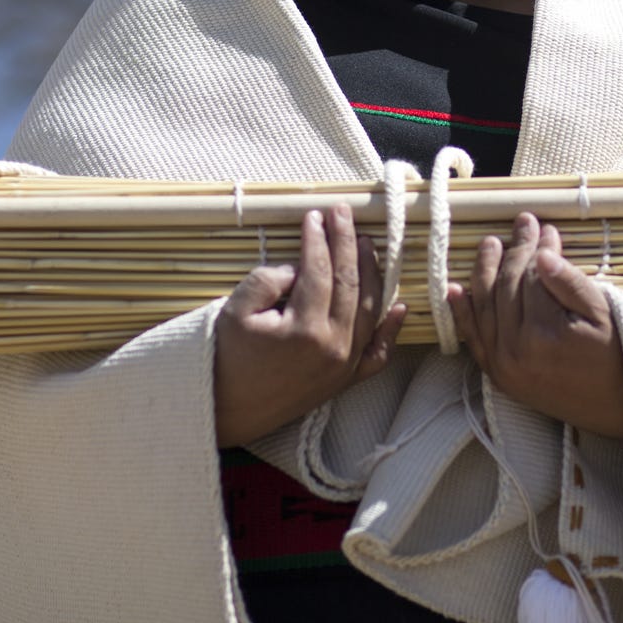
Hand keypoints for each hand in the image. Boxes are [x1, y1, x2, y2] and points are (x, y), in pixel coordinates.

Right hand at [214, 205, 407, 447]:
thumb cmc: (225, 357)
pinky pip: (377, 354)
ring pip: (368, 310)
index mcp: (306, 328)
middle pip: (349, 283)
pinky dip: (390, 330)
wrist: (223, 409)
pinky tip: (399, 307)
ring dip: (371, 272)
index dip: (318, 239)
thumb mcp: (236, 309)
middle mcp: (334, 347)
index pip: (320, 270)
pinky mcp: (343, 381)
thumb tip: (300, 267)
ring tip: (365, 242)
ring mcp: (344, 366)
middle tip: (343, 213)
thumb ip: (270, 279)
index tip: (314, 216)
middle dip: (347, 243)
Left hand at [445, 212, 622, 440]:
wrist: (622, 409)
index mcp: (543, 333)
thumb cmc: (619, 358)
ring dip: (485, 272)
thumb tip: (541, 254)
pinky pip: (474, 340)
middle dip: (515, 252)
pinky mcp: (500, 377)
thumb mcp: (604, 314)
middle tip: (523, 224)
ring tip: (490, 245)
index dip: (537, 248)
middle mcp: (515, 350)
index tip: (545, 228)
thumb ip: (570, 283)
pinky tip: (455, 289)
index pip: (531, 276)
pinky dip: (462, 314)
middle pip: (507, 287)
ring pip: (485, 307)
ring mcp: (503, 366)